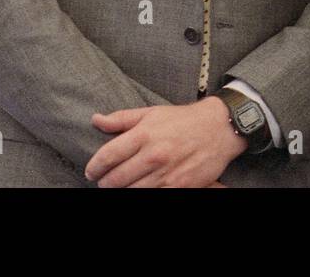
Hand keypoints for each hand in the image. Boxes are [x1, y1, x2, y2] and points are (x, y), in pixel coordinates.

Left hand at [85, 97, 246, 187]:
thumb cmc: (181, 120)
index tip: (91, 171)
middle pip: (117, 178)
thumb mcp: (150, 112)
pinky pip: (153, 196)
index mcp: (144, 134)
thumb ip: (121, 119)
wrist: (218, 129)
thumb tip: (96, 120)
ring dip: (121, 191)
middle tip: (103, 182)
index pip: (108, 155)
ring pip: (132, 191)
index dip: (95, 166)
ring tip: (119, 187)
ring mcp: (167, 173)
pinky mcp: (179, 186)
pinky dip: (141, 194)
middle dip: (105, 183)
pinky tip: (139, 189)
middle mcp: (153, 155)